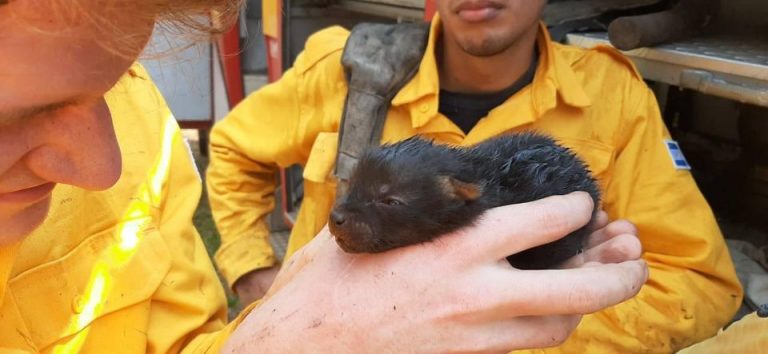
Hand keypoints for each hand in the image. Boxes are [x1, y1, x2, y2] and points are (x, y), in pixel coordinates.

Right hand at [222, 192, 647, 352]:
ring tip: (604, 282)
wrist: (300, 353)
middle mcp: (472, 295)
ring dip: (588, 305)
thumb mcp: (362, 231)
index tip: (583, 203)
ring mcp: (472, 337)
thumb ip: (407, 212)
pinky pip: (523, 346)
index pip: (537, 224)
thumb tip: (426, 188)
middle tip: (634, 254)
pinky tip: (553, 311)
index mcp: (450, 250)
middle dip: (617, 273)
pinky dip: (547, 327)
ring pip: (556, 328)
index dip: (572, 210)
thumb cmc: (321, 290)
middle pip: (572, 291)